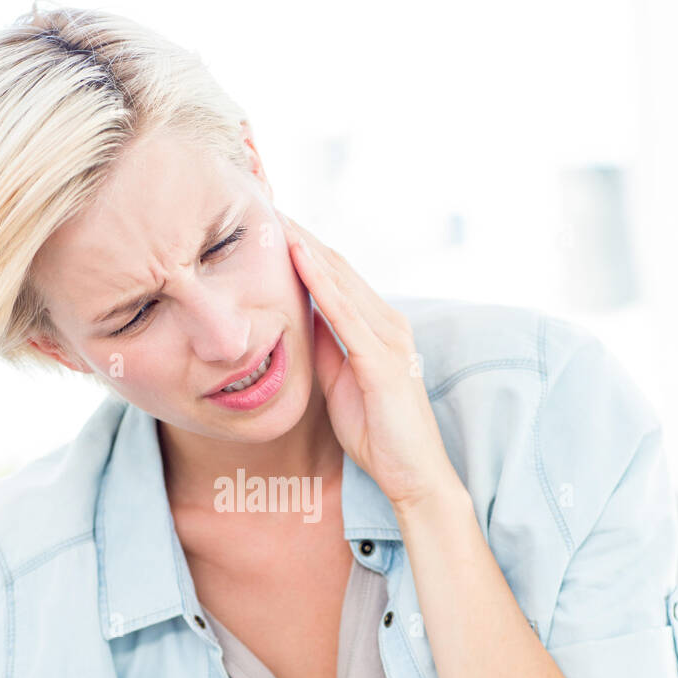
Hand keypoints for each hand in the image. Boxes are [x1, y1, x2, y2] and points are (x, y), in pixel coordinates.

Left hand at [277, 210, 465, 512]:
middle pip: (336, 264)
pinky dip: (321, 281)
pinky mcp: (383, 361)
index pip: (334, 274)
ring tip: (272, 214)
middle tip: (262, 199)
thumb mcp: (340, 382)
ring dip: (304, 243)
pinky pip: (346, 313)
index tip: (266, 222)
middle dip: (298, 232)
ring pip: (341, 278)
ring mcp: (390, 338)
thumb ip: (327, 347)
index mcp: (378, 327)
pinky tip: (297, 256)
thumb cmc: (379, 436)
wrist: (414, 478)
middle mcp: (388, 322)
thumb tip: (302, 319)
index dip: (301, 245)